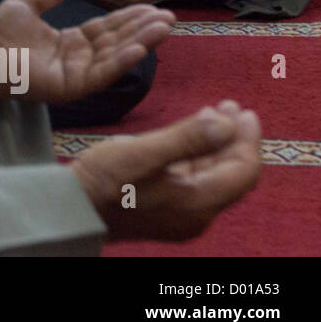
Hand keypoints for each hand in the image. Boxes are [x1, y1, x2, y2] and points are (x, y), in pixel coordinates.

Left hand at [0, 0, 174, 102]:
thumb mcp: (26, 4)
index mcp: (69, 41)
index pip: (107, 28)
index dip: (129, 17)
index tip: (151, 4)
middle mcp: (78, 58)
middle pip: (118, 41)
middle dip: (143, 29)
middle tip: (169, 16)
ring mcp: (76, 74)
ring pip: (115, 56)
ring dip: (141, 42)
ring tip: (164, 27)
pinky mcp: (71, 87)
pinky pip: (101, 73)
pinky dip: (121, 61)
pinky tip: (140, 48)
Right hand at [71, 100, 261, 240]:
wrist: (72, 209)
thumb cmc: (104, 180)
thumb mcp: (142, 153)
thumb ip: (186, 138)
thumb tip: (228, 123)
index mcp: (198, 203)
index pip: (242, 171)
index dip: (248, 140)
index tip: (245, 111)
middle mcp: (197, 214)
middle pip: (230, 175)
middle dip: (233, 139)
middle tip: (231, 107)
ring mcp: (181, 215)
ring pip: (212, 177)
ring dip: (216, 146)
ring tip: (214, 115)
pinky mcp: (166, 210)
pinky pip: (194, 182)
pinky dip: (198, 157)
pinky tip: (189, 139)